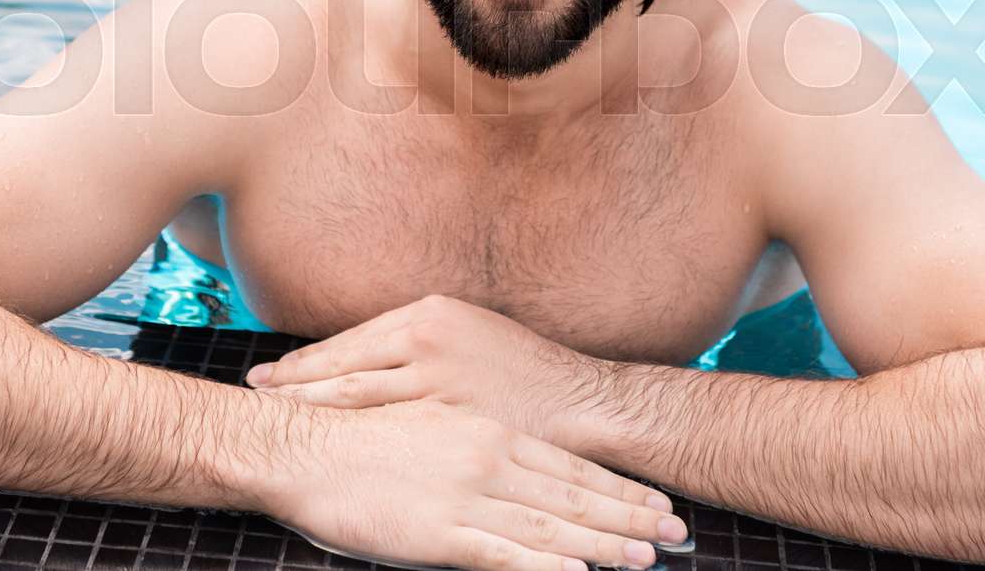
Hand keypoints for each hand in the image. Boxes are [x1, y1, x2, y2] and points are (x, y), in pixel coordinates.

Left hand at [244, 294, 608, 451]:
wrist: (581, 404)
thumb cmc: (523, 373)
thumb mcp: (467, 336)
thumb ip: (418, 347)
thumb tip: (367, 361)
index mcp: (428, 316)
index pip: (351, 342)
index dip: (306, 363)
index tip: (268, 376)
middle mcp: (426, 341)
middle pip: (343, 367)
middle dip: (293, 385)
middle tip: (253, 398)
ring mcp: (436, 382)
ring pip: (355, 398)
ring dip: (309, 411)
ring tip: (271, 423)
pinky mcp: (449, 420)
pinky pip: (387, 432)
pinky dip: (351, 440)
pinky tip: (325, 452)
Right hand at [258, 398, 688, 569]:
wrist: (308, 446)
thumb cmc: (362, 436)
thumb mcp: (433, 427)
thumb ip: (478, 445)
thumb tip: (519, 467)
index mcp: (488, 431)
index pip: (569, 464)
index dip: (618, 487)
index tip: (657, 503)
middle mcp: (488, 458)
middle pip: (573, 495)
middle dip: (629, 518)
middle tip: (676, 535)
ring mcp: (466, 496)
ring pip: (551, 527)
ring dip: (604, 546)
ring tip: (647, 560)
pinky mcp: (439, 533)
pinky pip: (503, 555)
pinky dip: (544, 566)